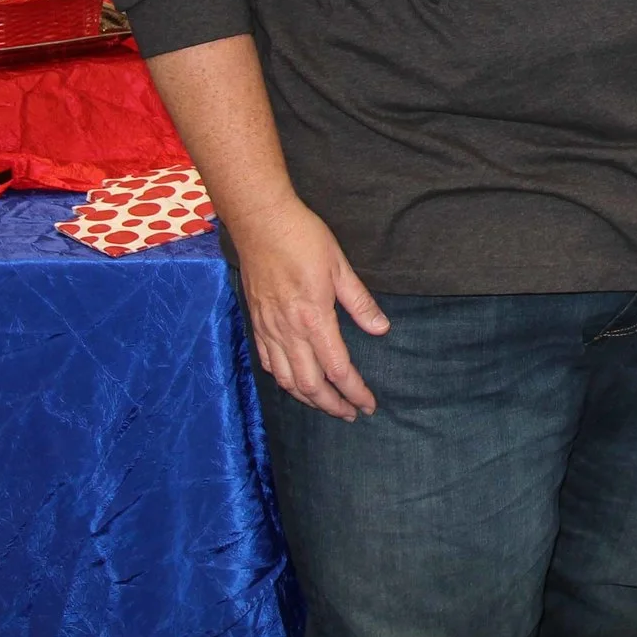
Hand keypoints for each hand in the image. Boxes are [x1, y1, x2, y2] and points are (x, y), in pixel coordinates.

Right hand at [230, 195, 390, 420]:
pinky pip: (268, 362)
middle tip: (350, 414)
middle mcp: (288, 331)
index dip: (354, 391)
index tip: (368, 405)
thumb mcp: (340, 267)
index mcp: (313, 318)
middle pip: (310, 385)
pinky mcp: (256, 322)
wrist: (261, 222)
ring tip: (325, 405)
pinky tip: (293, 382)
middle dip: (331, 405)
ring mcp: (268, 328)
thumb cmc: (303, 239)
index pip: (337, 369)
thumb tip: (381, 329)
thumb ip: (360, 303)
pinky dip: (283, 380)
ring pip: (286, 379)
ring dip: (307, 399)